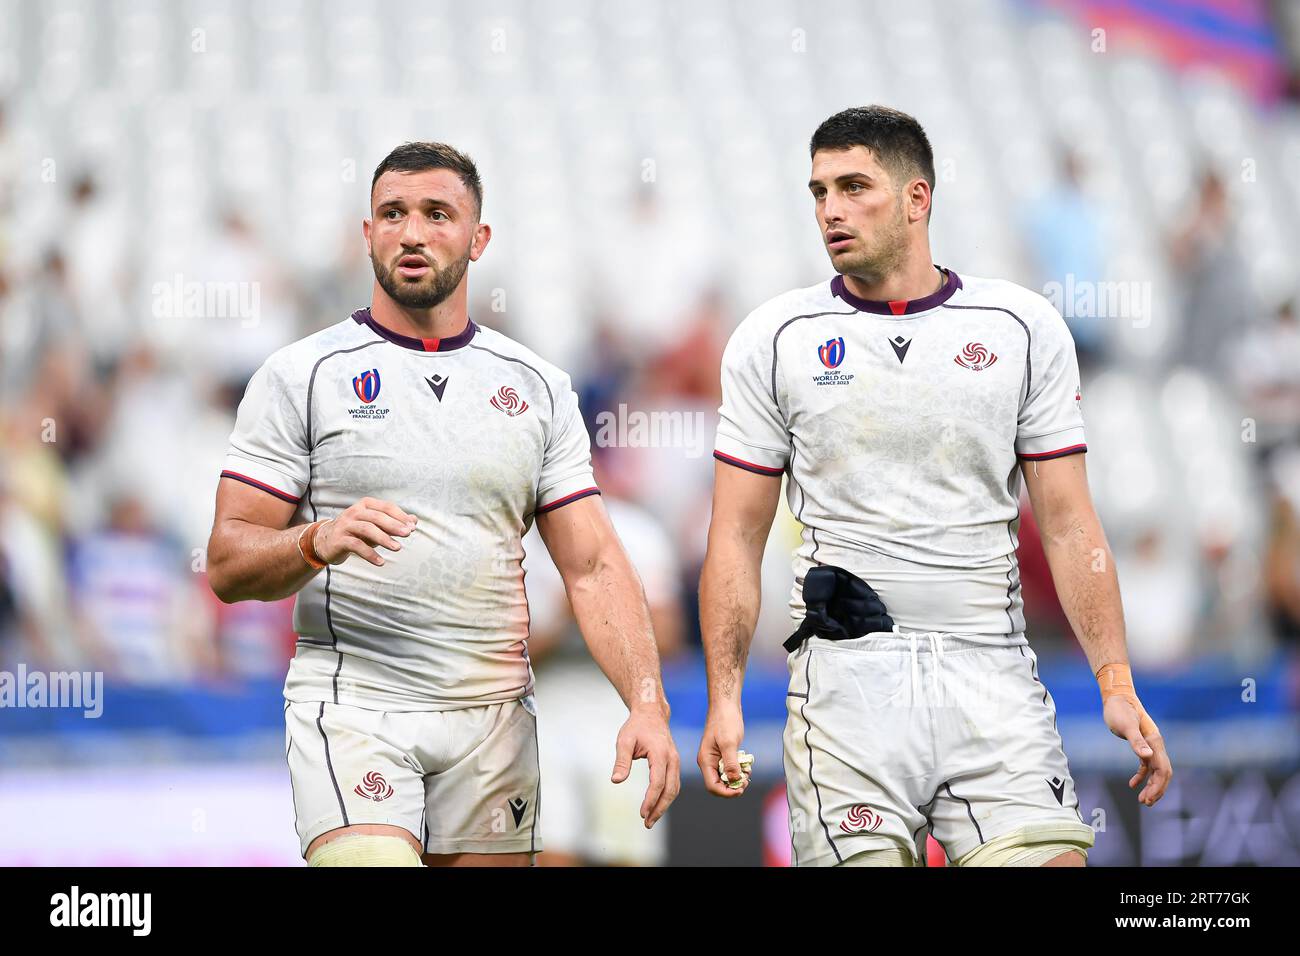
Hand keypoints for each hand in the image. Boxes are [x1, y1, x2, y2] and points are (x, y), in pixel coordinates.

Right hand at [314, 497, 416, 566]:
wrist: (326, 541)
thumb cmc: (356, 532)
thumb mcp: (376, 526)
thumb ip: (394, 522)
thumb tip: (414, 521)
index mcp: (365, 505)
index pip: (386, 507)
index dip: (400, 516)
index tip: (412, 527)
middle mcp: (354, 512)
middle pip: (377, 516)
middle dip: (394, 525)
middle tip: (408, 534)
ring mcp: (345, 525)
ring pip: (367, 529)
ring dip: (384, 538)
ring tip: (398, 548)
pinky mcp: (339, 540)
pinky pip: (356, 546)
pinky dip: (370, 554)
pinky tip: (381, 562)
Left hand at [611, 707, 679, 828]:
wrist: (651, 714)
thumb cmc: (636, 727)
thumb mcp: (624, 741)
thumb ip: (622, 761)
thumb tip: (616, 781)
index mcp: (660, 754)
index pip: (657, 782)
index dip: (650, 800)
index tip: (642, 813)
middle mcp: (672, 759)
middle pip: (670, 789)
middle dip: (659, 808)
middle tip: (647, 823)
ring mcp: (675, 761)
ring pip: (674, 788)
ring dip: (664, 805)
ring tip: (651, 819)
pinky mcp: (674, 763)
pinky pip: (673, 783)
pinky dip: (666, 796)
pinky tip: (656, 805)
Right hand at [698, 702, 749, 796]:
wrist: (725, 705)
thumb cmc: (726, 721)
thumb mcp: (730, 742)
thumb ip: (731, 763)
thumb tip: (733, 781)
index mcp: (706, 761)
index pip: (712, 786)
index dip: (726, 792)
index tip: (741, 790)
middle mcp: (708, 762)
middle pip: (718, 785)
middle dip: (733, 787)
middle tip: (747, 781)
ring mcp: (715, 759)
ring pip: (725, 778)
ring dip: (737, 779)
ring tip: (748, 772)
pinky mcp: (722, 754)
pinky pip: (729, 769)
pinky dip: (738, 771)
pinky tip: (746, 766)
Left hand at [1103, 695, 1171, 806]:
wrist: (1117, 697)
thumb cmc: (1120, 710)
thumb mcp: (1126, 725)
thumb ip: (1136, 741)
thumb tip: (1147, 757)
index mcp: (1155, 741)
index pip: (1163, 769)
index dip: (1158, 786)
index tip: (1148, 798)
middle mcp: (1155, 744)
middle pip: (1163, 773)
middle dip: (1156, 789)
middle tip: (1145, 803)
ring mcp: (1149, 745)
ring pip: (1155, 771)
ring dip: (1151, 785)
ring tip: (1142, 800)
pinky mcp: (1141, 745)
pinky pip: (1146, 765)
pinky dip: (1142, 776)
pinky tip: (1132, 784)